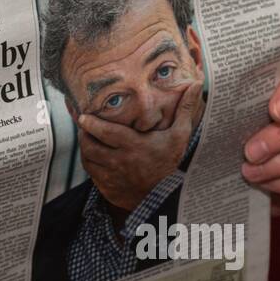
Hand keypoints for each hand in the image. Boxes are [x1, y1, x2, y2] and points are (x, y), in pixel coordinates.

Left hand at [76, 80, 203, 208]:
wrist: (168, 196)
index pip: (105, 133)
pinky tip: (94, 156)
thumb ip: (184, 109)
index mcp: (134, 146)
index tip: (83, 116)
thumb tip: (196, 84)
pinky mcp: (107, 188)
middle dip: (83, 134)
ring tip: (87, 138)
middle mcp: (120, 162)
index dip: (91, 123)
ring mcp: (112, 177)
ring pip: (87, 159)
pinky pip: (91, 174)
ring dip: (85, 148)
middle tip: (83, 125)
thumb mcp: (179, 135)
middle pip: (90, 145)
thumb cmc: (172, 161)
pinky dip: (89, 163)